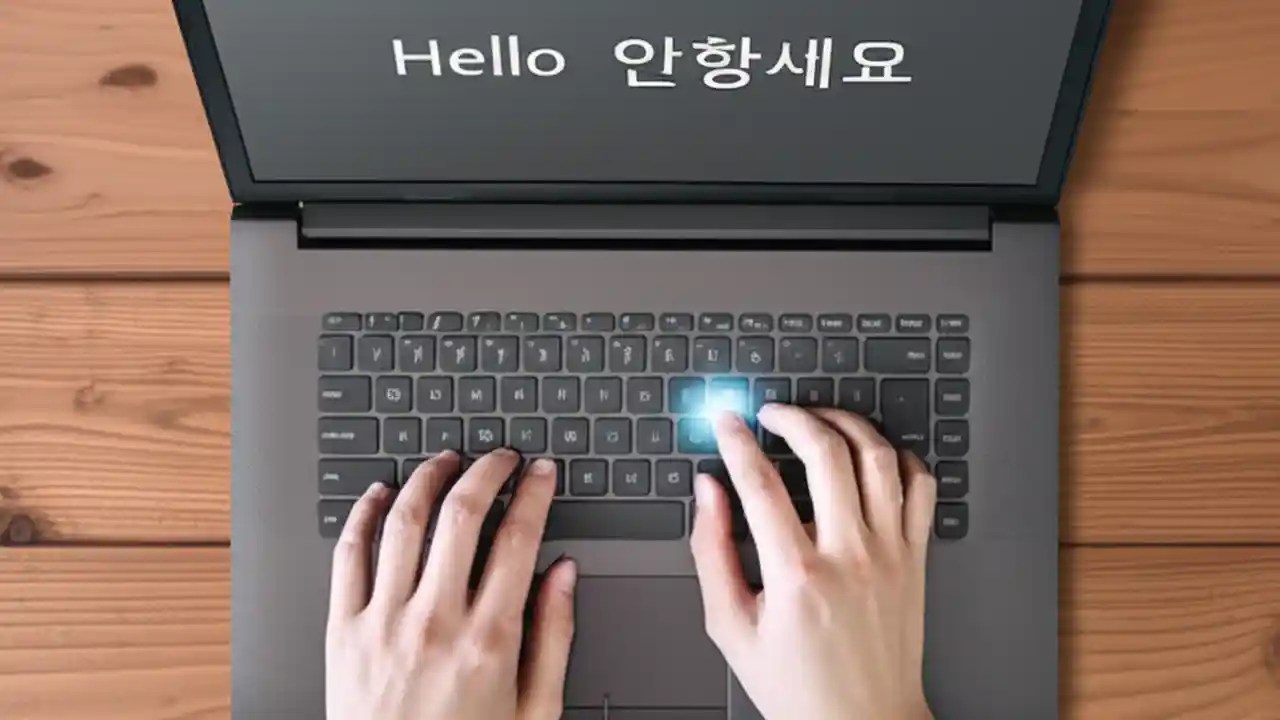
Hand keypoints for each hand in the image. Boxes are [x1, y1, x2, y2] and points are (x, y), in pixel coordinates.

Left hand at [325, 450, 576, 719]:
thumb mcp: (535, 710)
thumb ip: (555, 636)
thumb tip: (565, 573)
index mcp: (490, 640)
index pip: (518, 538)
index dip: (534, 492)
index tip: (540, 473)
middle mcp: (434, 621)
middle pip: (463, 514)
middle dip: (487, 470)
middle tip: (500, 457)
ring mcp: (382, 622)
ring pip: (405, 520)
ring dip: (429, 477)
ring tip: (447, 461)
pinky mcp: (341, 630)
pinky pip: (349, 554)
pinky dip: (364, 513)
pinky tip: (381, 493)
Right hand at [691, 406, 936, 719]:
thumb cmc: (798, 687)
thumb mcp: (731, 627)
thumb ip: (712, 552)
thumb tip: (708, 493)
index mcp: (797, 576)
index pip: (760, 484)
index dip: (737, 440)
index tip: (725, 419)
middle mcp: (850, 557)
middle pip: (826, 453)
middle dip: (791, 416)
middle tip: (770, 413)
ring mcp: (891, 553)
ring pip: (878, 457)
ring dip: (844, 424)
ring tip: (817, 420)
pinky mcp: (917, 558)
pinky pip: (921, 486)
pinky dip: (898, 457)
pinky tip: (870, 454)